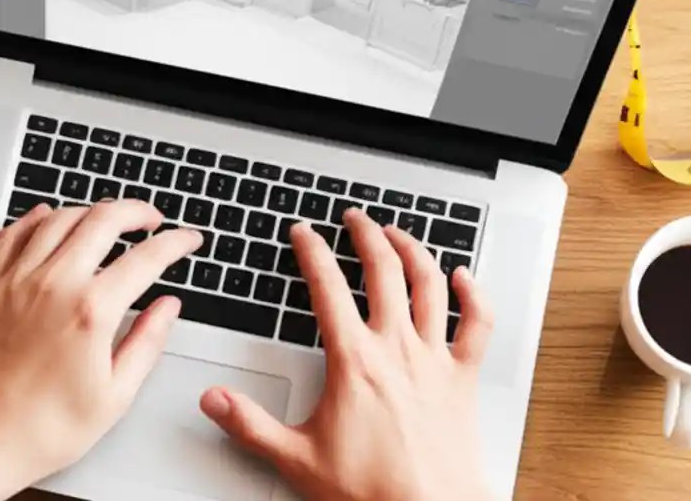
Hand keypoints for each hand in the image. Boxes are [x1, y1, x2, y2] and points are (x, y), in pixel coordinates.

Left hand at [0, 201, 200, 499]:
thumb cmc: (44, 427)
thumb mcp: (115, 394)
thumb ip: (147, 342)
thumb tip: (167, 307)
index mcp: (91, 312)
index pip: (146, 257)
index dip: (176, 242)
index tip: (187, 240)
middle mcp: (54, 285)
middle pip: (103, 219)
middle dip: (136, 211)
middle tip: (151, 220)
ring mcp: (17, 281)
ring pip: (59, 218)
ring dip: (91, 211)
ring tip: (107, 219)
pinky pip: (12, 233)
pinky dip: (35, 218)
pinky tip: (48, 217)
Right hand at [200, 209, 494, 500]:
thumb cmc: (372, 490)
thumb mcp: (297, 457)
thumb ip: (250, 424)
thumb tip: (213, 400)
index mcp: (354, 361)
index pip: (326, 288)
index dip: (312, 252)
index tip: (303, 233)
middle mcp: (396, 349)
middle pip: (383, 270)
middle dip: (365, 234)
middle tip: (353, 217)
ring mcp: (434, 359)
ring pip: (429, 285)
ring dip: (413, 250)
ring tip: (398, 233)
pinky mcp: (463, 377)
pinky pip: (477, 324)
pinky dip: (474, 294)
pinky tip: (465, 277)